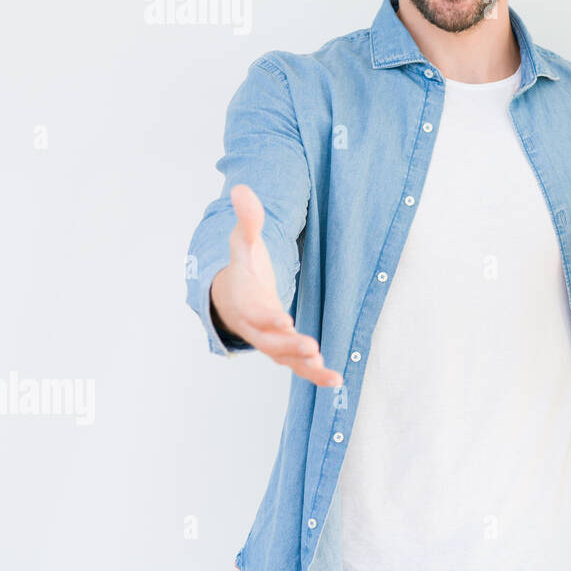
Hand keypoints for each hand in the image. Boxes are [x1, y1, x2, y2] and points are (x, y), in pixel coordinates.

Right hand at [209, 184, 341, 387]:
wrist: (232, 296)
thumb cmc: (243, 267)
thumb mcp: (244, 241)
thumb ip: (248, 219)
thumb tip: (241, 189)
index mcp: (244, 299)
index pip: (254, 310)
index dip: (266, 317)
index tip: (283, 320)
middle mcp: (255, 325)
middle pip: (269, 340)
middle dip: (289, 345)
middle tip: (312, 349)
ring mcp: (269, 341)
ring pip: (284, 358)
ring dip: (304, 366)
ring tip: (327, 371)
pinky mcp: (284, 350)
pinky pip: (298, 367)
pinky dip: (316, 375)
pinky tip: (338, 381)